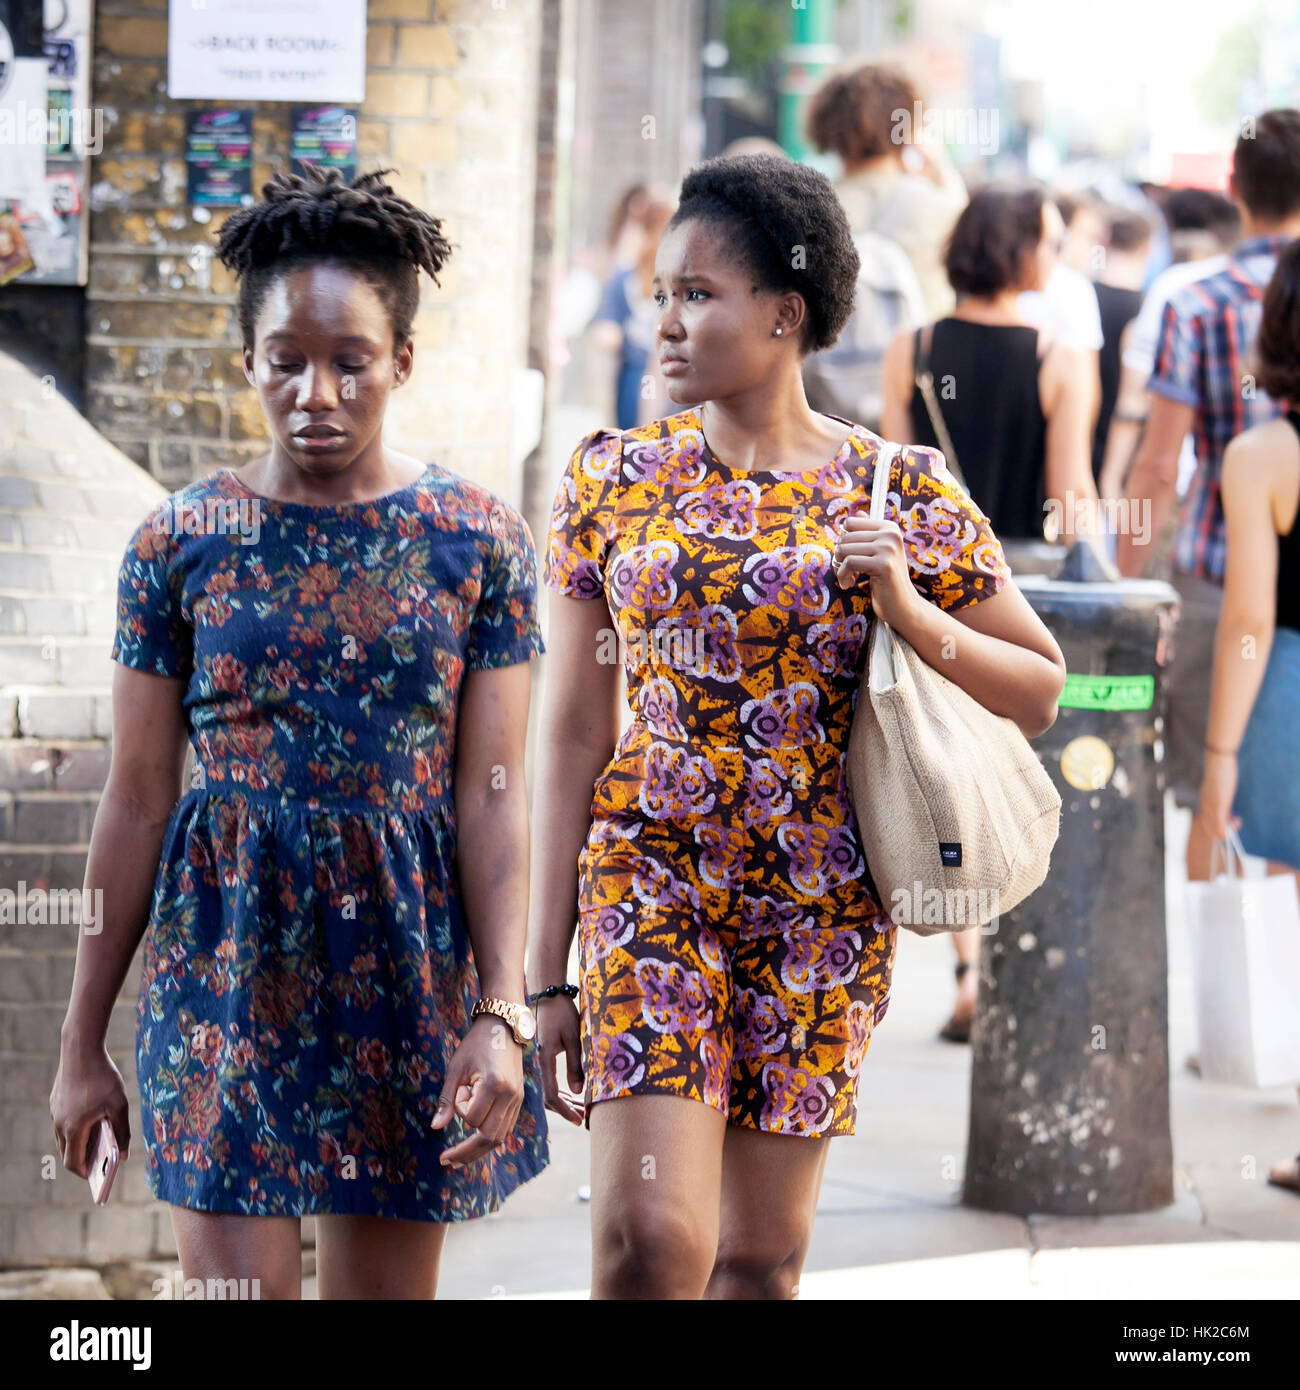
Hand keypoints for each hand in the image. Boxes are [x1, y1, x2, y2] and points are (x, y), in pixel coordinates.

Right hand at [50, 1038, 130, 1179]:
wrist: (81, 1049)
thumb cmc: (102, 1078)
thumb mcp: (119, 1106)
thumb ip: (122, 1133)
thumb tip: (123, 1156)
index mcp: (73, 1129)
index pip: (73, 1163)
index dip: (85, 1173)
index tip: (96, 1178)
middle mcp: (59, 1123)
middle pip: (68, 1150)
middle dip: (83, 1157)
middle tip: (101, 1160)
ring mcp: (55, 1110)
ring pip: (66, 1135)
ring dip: (80, 1140)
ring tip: (101, 1141)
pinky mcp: (56, 1099)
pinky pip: (65, 1119)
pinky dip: (77, 1125)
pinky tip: (94, 1116)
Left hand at [431, 1016, 523, 1167]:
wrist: (505, 1027)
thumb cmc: (477, 1044)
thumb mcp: (457, 1067)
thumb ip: (447, 1099)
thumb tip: (435, 1128)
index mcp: (495, 1085)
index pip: (473, 1118)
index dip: (460, 1109)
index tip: (460, 1089)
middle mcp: (511, 1096)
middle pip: (489, 1137)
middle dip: (467, 1152)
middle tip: (445, 1161)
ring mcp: (518, 1100)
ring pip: (499, 1137)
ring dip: (478, 1150)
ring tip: (457, 1160)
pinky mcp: (519, 1101)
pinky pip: (505, 1128)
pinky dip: (489, 1138)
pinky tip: (474, 1145)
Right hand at [536, 993, 584, 1125]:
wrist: (548, 995)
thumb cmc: (562, 1013)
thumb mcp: (573, 1037)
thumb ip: (575, 1064)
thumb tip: (578, 1092)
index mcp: (544, 1059)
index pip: (552, 1095)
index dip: (565, 1111)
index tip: (579, 1120)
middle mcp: (539, 1064)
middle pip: (549, 1097)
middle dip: (566, 1110)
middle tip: (584, 1119)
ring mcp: (540, 1061)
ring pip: (549, 1090)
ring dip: (565, 1102)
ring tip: (583, 1110)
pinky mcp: (543, 1057)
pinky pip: (550, 1081)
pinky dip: (562, 1092)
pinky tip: (574, 1095)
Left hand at [832, 512, 921, 627]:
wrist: (902, 605)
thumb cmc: (886, 581)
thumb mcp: (878, 553)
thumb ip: (868, 534)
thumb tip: (859, 513)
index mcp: (889, 528)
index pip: (851, 522)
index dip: (844, 540)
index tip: (848, 557)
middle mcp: (891, 534)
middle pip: (845, 537)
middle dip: (839, 556)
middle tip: (845, 572)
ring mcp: (888, 548)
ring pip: (844, 549)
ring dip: (839, 568)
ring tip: (848, 578)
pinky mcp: (883, 564)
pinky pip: (849, 563)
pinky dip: (843, 575)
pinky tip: (848, 584)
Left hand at [1195, 750, 1241, 846]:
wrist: (1219, 758)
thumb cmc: (1221, 769)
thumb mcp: (1220, 786)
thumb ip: (1221, 796)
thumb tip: (1227, 803)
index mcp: (1204, 801)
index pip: (1206, 821)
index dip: (1217, 826)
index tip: (1230, 821)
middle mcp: (1205, 805)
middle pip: (1208, 827)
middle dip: (1222, 831)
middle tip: (1236, 823)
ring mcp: (1211, 806)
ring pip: (1213, 828)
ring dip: (1226, 832)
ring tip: (1237, 823)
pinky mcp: (1219, 804)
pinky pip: (1220, 824)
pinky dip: (1225, 831)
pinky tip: (1235, 826)